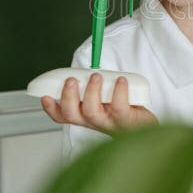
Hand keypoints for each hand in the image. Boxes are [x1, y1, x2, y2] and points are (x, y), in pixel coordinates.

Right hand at [41, 73, 157, 133]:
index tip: (45, 96)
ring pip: (91, 112)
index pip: (63, 116)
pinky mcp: (126, 122)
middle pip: (72, 114)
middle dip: (68, 96)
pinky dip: (118, 91)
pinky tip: (121, 80)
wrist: (148, 128)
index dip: (51, 108)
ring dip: (91, 91)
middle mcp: (94, 122)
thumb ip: (95, 86)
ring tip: (96, 76)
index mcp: (86, 116)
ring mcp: (109, 123)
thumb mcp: (105, 98)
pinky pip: (119, 108)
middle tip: (71, 80)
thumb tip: (90, 64)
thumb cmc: (125, 110)